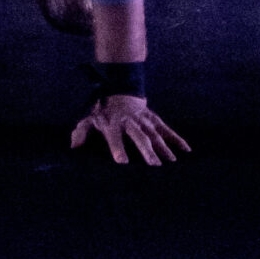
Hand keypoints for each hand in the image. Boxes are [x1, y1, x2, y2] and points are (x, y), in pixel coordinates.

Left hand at [69, 92, 191, 165]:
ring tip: (171, 163)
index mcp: (113, 123)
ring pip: (154, 134)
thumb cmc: (104, 113)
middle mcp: (130, 122)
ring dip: (163, 148)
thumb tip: (73, 147)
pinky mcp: (154, 119)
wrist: (119, 91)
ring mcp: (144, 120)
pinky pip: (166, 129)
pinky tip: (186, 151)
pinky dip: (176, 139)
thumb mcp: (90, 118)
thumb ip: (82, 132)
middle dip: (146, 151)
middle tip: (154, 167)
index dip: (117, 147)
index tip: (121, 162)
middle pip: (139, 136)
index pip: (115, 136)